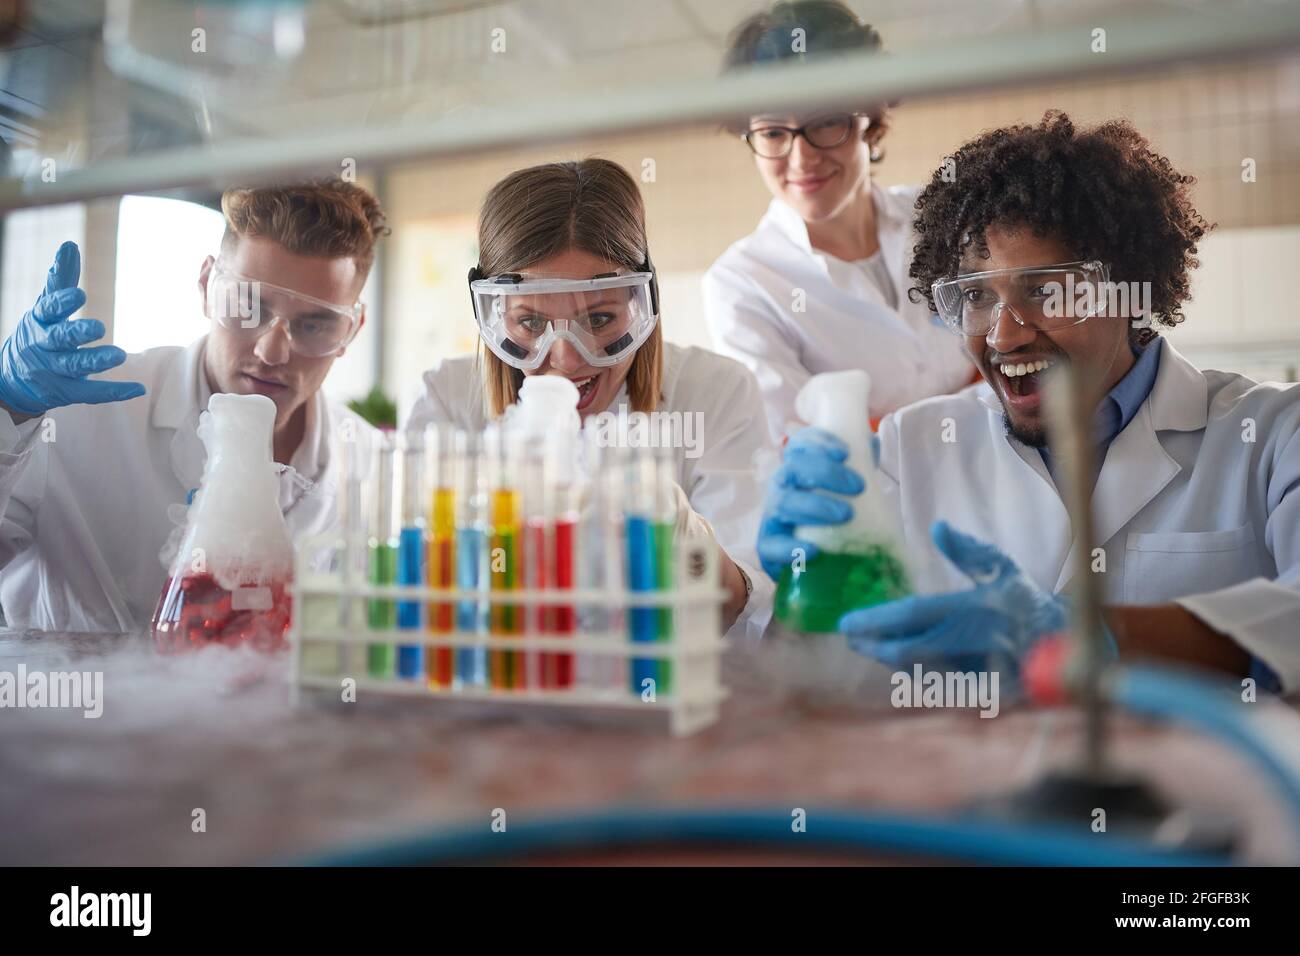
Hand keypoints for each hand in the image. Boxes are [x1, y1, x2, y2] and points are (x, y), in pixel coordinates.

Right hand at [0, 242, 144, 418]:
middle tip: (99, 327)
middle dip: (78, 333)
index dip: (62, 303)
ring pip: (75, 367)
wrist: (14, 377)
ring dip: (97, 361)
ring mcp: (55, 371)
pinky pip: (91, 393)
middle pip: (60, 339)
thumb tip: (69, 245)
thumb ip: (60, 279)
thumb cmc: (39, 331)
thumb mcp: (45, 306)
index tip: (79, 295)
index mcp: (40, 321)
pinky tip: (138, 389)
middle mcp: (45, 346)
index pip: (48, 309)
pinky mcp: (67, 392)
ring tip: (119, 355)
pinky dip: (115, 391)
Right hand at [757, 426, 871, 581]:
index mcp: (798, 468)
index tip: (845, 453)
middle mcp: (782, 488)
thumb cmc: (832, 513)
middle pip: (793, 469)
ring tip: (846, 514)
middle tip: (859, 486)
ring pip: (783, 503)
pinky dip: (790, 547)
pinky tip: (813, 550)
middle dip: (825, 473)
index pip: (800, 445)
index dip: (819, 443)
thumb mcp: (848, 486)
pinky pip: (770, 546)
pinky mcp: (768, 548)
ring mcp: (772, 516)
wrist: (817, 558)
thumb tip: (872, 442)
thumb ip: (860, 462)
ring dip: (814, 506)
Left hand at [839, 520, 1075, 673]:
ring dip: (887, 659)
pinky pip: (934, 684)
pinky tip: (896, 660)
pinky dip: (911, 672)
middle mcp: (970, 642)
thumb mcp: (1004, 568)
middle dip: (872, 645)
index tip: (847, 622)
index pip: (912, 616)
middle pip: (906, 650)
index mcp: (973, 609)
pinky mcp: (978, 692)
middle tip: (849, 637)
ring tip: (865, 645)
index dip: (875, 621)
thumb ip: (970, 551)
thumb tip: (939, 528)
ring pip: (916, 669)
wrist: (1067, 646)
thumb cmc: (1027, 601)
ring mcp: (973, 671)